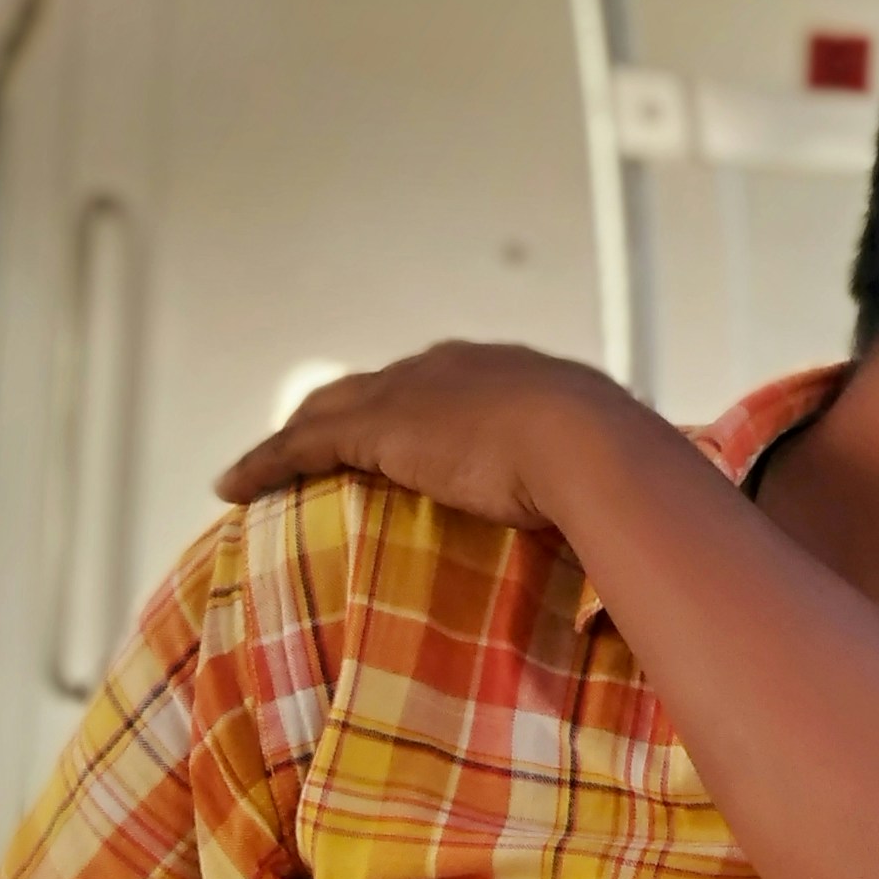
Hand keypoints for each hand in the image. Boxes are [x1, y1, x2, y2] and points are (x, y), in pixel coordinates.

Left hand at [214, 341, 642, 529]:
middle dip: (350, 411)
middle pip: (381, 386)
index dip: (424, 409)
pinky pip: (299, 446)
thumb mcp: (613, 466)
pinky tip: (232, 488)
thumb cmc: (618, 467)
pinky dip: (263, 464)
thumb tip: (645, 512)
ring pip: (331, 410)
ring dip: (295, 436)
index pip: (450, 385)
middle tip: (323, 440)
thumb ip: (608, 477)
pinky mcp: (374, 428)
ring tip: (265, 464)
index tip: (414, 436)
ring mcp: (412, 392)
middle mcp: (455, 366)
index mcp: (514, 372)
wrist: (593, 448)